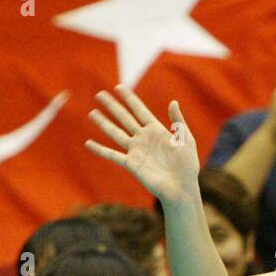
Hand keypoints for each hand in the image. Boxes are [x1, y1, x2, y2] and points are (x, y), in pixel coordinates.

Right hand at [87, 85, 199, 204]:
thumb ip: (178, 122)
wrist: (181, 188)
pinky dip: (100, 150)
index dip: (129, 99)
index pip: (139, 110)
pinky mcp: (131, 164)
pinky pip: (112, 155)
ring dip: (103, 123)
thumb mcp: (186, 140)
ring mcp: (136, 151)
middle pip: (124, 118)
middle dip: (112, 106)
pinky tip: (88, 143)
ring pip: (115, 133)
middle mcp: (143, 138)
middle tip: (99, 94)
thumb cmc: (187, 166)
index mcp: (156, 130)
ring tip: (91, 113)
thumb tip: (172, 102)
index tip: (119, 87)